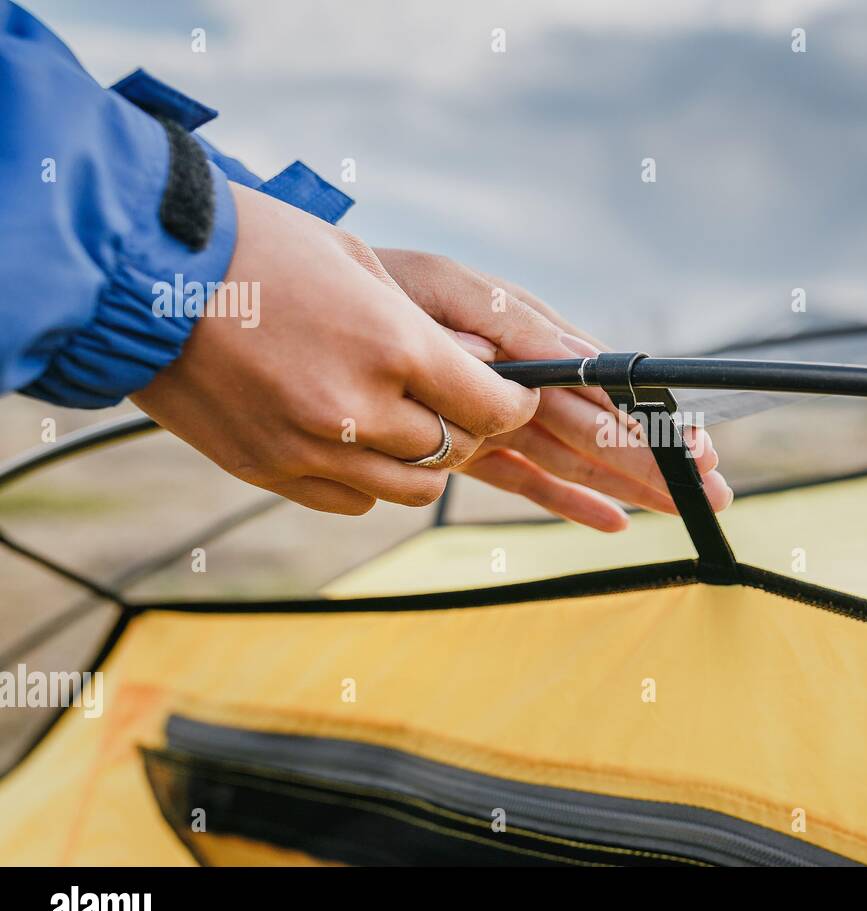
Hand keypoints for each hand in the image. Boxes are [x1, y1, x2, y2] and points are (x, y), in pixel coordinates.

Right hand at [133, 184, 537, 514]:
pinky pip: (353, 500)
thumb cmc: (259, 247)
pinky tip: (353, 439)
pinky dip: (369, 477)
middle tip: (462, 403)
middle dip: (472, 429)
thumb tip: (484, 370)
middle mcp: (357, 409)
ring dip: (424, 460)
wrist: (143, 271)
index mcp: (393, 346)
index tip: (517, 395)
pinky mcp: (269, 471)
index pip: (493, 409)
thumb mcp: (359, 266)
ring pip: (412, 489)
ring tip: (407, 422)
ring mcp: (310, 449)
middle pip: (457, 452)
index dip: (516, 405)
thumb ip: (427, 328)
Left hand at [374, 248, 732, 530]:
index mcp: (529, 340)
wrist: (317, 311)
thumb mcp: (448, 291)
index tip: (694, 449)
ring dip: (629, 484)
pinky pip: (526, 480)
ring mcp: (500, 417)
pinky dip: (567, 501)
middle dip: (658, 462)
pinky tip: (613, 522)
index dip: (649, 422)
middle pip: (600, 430)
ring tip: (685, 508)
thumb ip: (512, 328)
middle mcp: (523, 382)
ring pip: (575, 458)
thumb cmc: (385, 288)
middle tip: (714, 493)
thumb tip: (577, 363)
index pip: (603, 388)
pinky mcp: (471, 446)